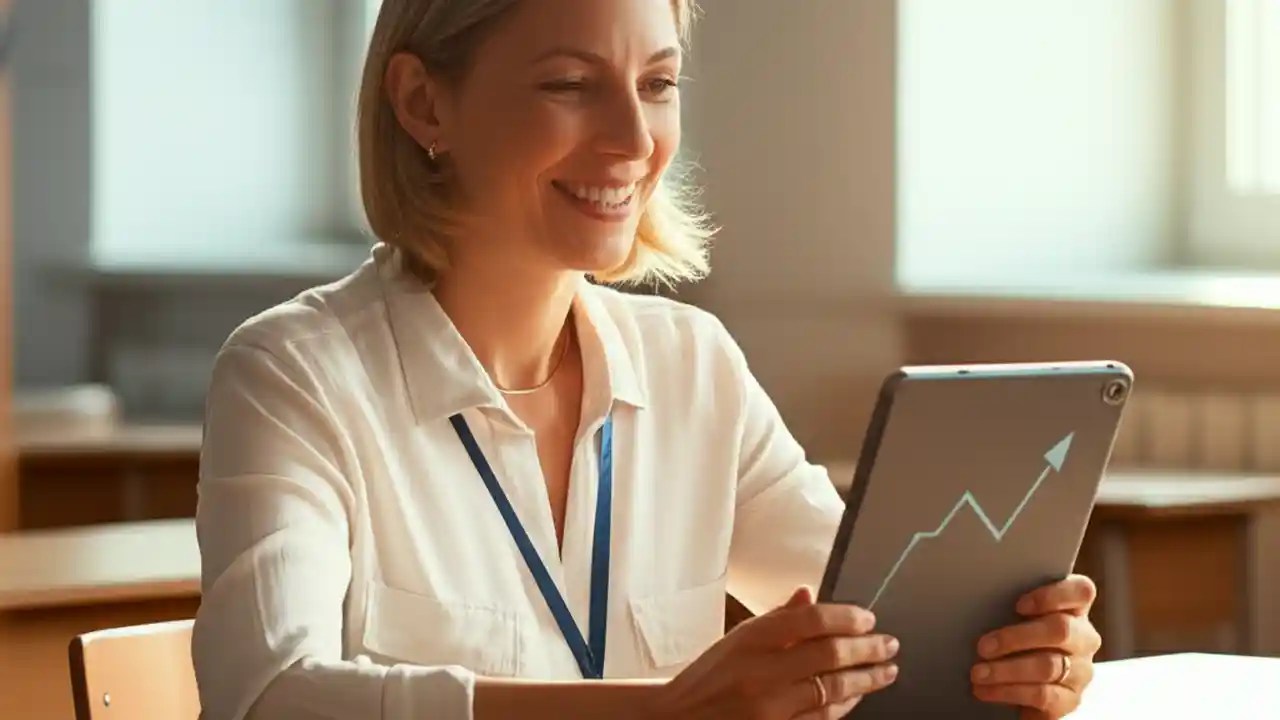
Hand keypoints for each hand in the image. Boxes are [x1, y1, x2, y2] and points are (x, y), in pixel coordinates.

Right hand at [650, 586, 898, 718]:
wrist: (678, 719)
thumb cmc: (710, 677)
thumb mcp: (737, 639)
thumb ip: (777, 618)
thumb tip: (809, 594)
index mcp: (751, 639)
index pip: (812, 619)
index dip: (847, 617)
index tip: (868, 618)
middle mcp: (761, 671)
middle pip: (830, 654)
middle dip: (868, 649)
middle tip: (889, 644)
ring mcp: (770, 707)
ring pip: (833, 689)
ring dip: (866, 679)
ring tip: (886, 671)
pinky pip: (822, 717)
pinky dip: (845, 705)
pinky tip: (858, 696)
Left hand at [970, 574, 1101, 718]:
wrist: (1023, 686)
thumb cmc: (1016, 642)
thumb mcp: (1015, 619)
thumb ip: (1010, 606)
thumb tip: (977, 596)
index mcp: (1074, 609)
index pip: (1081, 591)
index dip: (1052, 595)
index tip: (1018, 605)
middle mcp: (1084, 638)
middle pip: (1060, 629)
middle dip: (1016, 637)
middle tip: (983, 646)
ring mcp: (1081, 670)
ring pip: (1048, 666)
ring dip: (1006, 669)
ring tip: (977, 673)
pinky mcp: (1070, 699)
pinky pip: (1042, 695)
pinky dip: (1008, 691)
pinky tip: (985, 689)